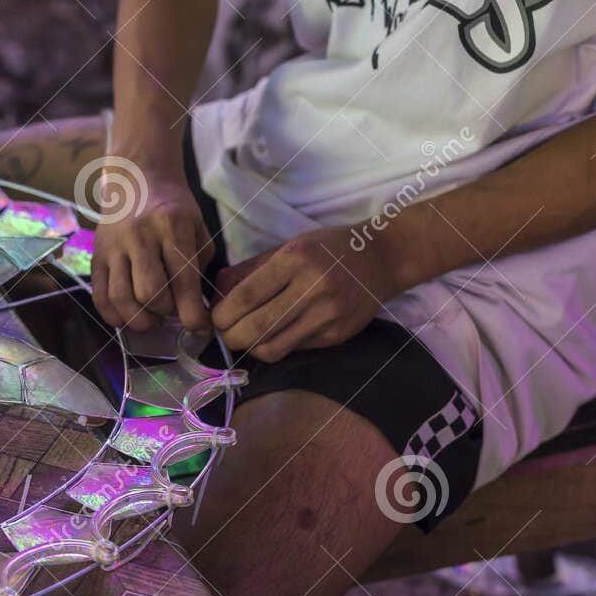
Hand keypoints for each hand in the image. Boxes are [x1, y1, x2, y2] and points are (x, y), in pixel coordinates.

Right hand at [91, 166, 212, 332]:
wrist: (137, 177)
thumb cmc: (174, 207)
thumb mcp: (197, 228)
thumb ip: (198, 266)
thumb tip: (195, 309)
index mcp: (172, 227)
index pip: (182, 280)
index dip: (192, 313)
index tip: (199, 327)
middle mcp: (140, 235)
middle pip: (149, 293)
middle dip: (165, 312)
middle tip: (171, 310)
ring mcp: (114, 246)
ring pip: (121, 298)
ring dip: (139, 319)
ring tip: (151, 318)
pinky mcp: (96, 254)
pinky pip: (99, 296)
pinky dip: (113, 315)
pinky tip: (127, 317)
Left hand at [211, 227, 401, 362]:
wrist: (380, 258)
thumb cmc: (327, 249)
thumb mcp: (287, 247)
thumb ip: (249, 269)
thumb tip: (217, 290)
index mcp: (296, 259)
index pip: (245, 297)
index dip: (222, 314)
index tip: (214, 319)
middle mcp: (313, 287)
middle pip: (255, 328)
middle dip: (230, 337)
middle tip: (225, 334)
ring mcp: (329, 314)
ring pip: (273, 348)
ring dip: (250, 348)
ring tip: (245, 339)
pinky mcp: (338, 335)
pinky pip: (295, 349)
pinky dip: (277, 346)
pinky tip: (274, 336)